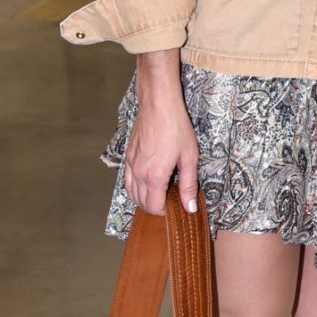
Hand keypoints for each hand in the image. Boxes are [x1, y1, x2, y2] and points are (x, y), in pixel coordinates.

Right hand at [123, 55, 198, 214]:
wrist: (158, 105)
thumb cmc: (177, 128)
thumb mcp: (190, 157)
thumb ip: (189, 184)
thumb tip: (189, 208)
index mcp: (154, 176)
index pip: (153, 207)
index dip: (164, 212)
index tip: (175, 207)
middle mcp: (139, 173)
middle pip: (141, 202)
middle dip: (155, 206)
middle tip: (170, 199)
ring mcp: (131, 164)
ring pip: (131, 192)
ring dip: (143, 198)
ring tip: (160, 193)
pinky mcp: (128, 156)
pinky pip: (127, 180)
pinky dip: (134, 187)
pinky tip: (146, 183)